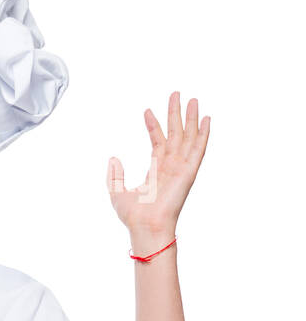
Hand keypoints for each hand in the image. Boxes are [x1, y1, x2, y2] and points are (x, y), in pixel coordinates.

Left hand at [107, 91, 210, 248]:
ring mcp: (181, 168)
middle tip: (176, 94)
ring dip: (190, 118)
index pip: (157, 141)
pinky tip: (206, 119)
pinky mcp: (189, 172)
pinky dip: (203, 134)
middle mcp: (171, 166)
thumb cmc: (133, 215)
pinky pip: (198, 149)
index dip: (153, 125)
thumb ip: (114, 174)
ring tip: (192, 99)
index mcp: (156, 170)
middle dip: (175, 114)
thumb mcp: (116, 191)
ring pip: (188, 137)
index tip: (147, 111)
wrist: (145, 226)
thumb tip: (113, 157)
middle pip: (176, 133)